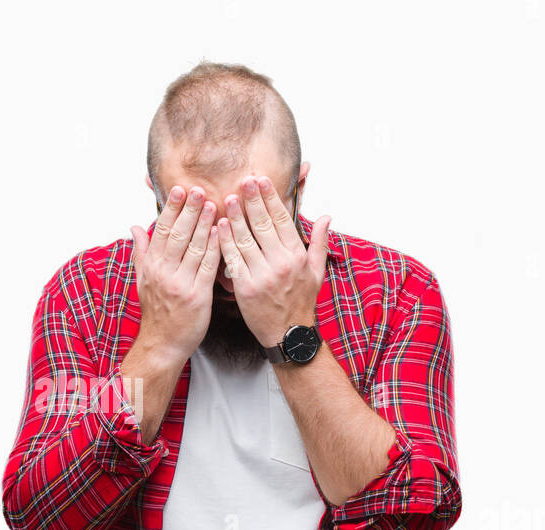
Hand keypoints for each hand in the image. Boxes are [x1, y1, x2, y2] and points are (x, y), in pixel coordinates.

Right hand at [128, 185, 220, 367]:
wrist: (163, 344)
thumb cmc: (157, 313)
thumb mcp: (142, 280)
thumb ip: (141, 251)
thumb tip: (135, 227)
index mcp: (152, 265)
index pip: (162, 230)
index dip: (172, 209)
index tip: (179, 189)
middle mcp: (164, 272)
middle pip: (178, 234)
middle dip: (189, 210)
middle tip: (199, 189)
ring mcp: (180, 284)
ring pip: (194, 248)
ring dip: (204, 225)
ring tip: (214, 204)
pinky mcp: (197, 297)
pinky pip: (207, 268)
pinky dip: (215, 249)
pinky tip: (222, 234)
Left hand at [216, 175, 330, 349]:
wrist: (289, 335)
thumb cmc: (301, 303)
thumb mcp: (317, 272)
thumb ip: (319, 242)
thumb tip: (325, 217)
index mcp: (297, 256)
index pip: (282, 219)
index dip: (271, 198)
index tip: (261, 180)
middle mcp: (281, 263)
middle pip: (263, 224)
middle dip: (252, 199)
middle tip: (243, 180)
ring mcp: (263, 275)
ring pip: (245, 238)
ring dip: (236, 216)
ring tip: (228, 198)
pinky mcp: (246, 287)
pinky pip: (233, 258)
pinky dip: (225, 240)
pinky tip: (219, 225)